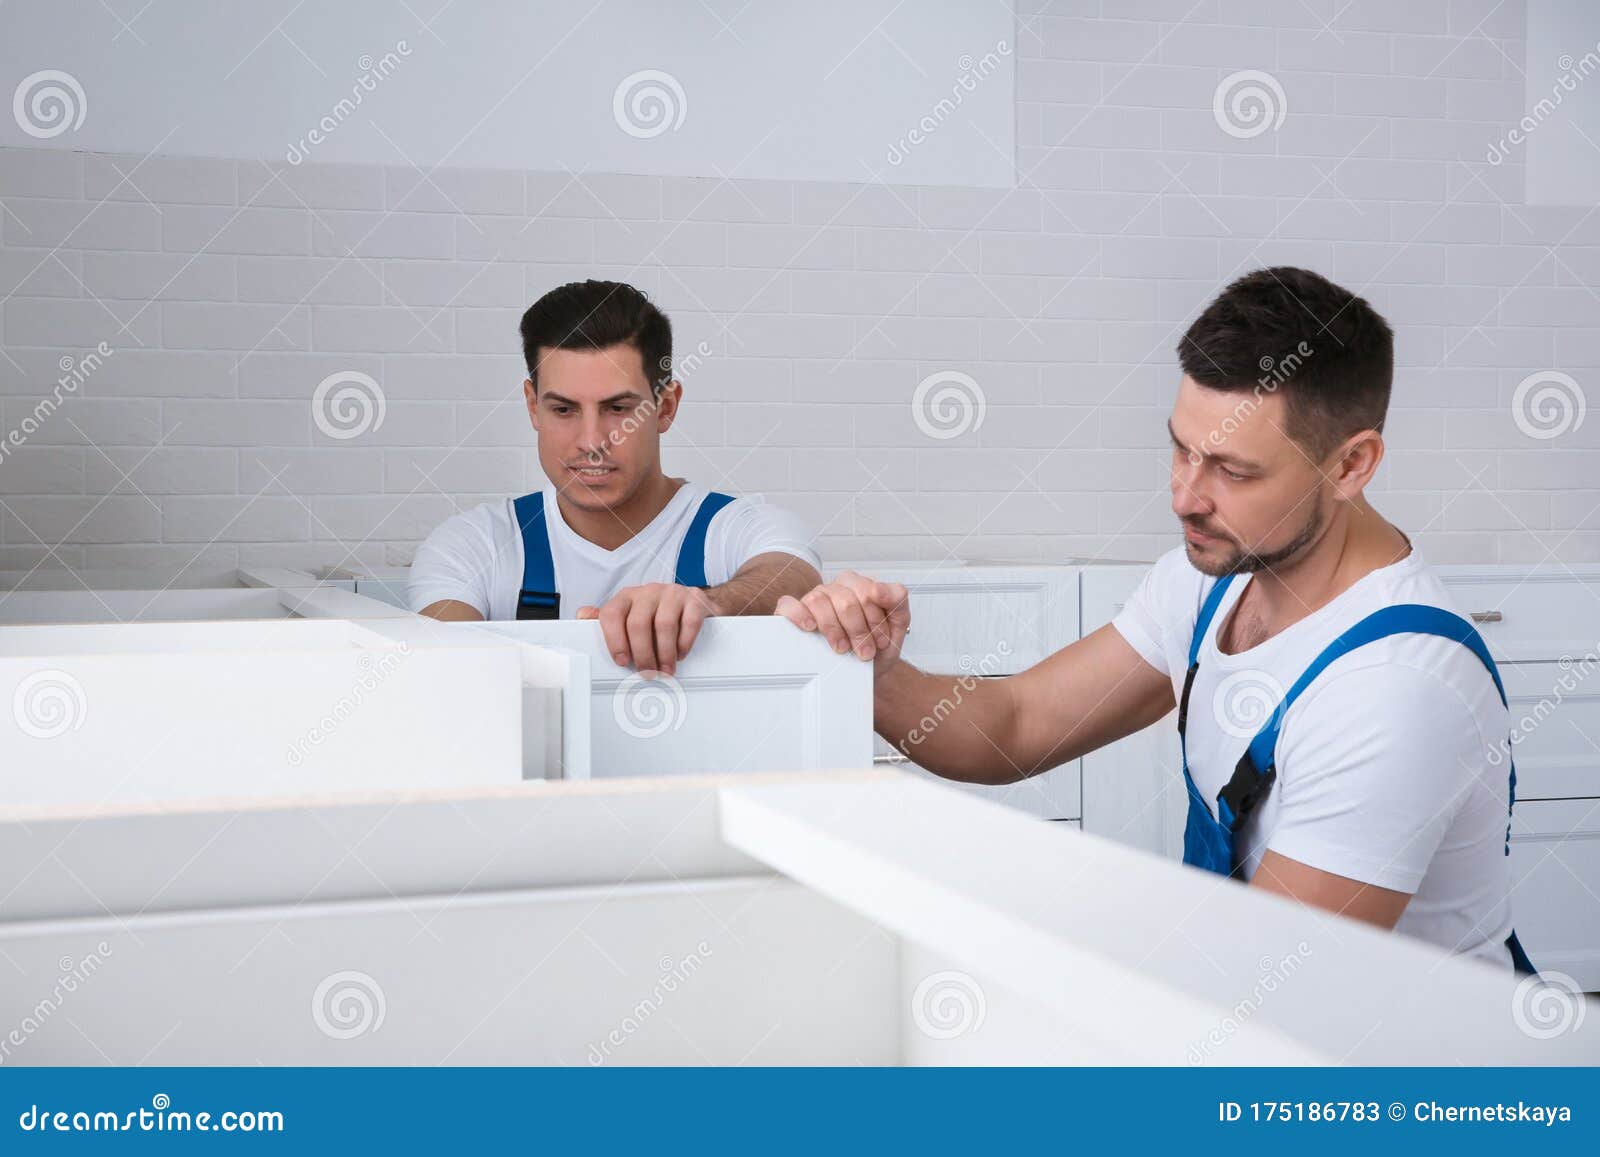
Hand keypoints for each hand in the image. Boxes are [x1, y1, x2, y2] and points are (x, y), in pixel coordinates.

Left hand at [576, 583, 717, 675]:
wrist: (696, 603)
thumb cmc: (659, 614)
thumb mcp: (632, 615)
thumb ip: (610, 620)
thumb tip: (582, 616)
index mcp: (628, 597)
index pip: (612, 614)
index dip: (614, 640)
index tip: (622, 661)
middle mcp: (648, 591)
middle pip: (638, 623)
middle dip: (642, 654)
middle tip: (647, 672)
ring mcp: (673, 593)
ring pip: (664, 625)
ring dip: (664, 654)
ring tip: (665, 668)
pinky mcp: (695, 599)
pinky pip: (689, 622)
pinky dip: (684, 643)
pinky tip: (681, 653)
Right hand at [775, 570, 909, 675]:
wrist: (866, 674)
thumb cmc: (878, 648)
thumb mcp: (898, 625)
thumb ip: (897, 601)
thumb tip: (879, 588)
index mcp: (859, 586)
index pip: (867, 592)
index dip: (876, 621)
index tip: (880, 641)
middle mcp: (836, 589)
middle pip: (845, 600)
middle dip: (858, 631)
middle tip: (864, 651)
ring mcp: (815, 599)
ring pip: (819, 601)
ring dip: (833, 630)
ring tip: (842, 648)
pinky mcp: (795, 612)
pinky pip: (789, 605)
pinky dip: (799, 615)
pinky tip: (810, 627)